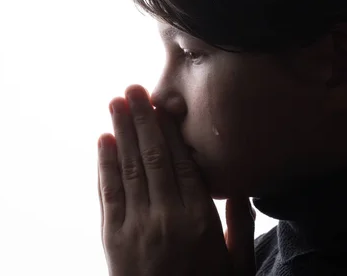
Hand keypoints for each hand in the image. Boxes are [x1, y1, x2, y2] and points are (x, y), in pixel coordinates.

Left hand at [97, 84, 254, 275]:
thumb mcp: (237, 264)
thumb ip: (240, 224)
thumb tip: (242, 185)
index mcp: (200, 219)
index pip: (183, 161)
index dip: (170, 129)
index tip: (162, 103)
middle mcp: (167, 216)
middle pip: (154, 156)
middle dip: (142, 118)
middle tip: (134, 88)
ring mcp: (137, 225)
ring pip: (130, 167)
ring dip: (122, 131)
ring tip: (117, 102)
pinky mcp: (113, 237)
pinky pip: (108, 192)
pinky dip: (105, 163)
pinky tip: (104, 140)